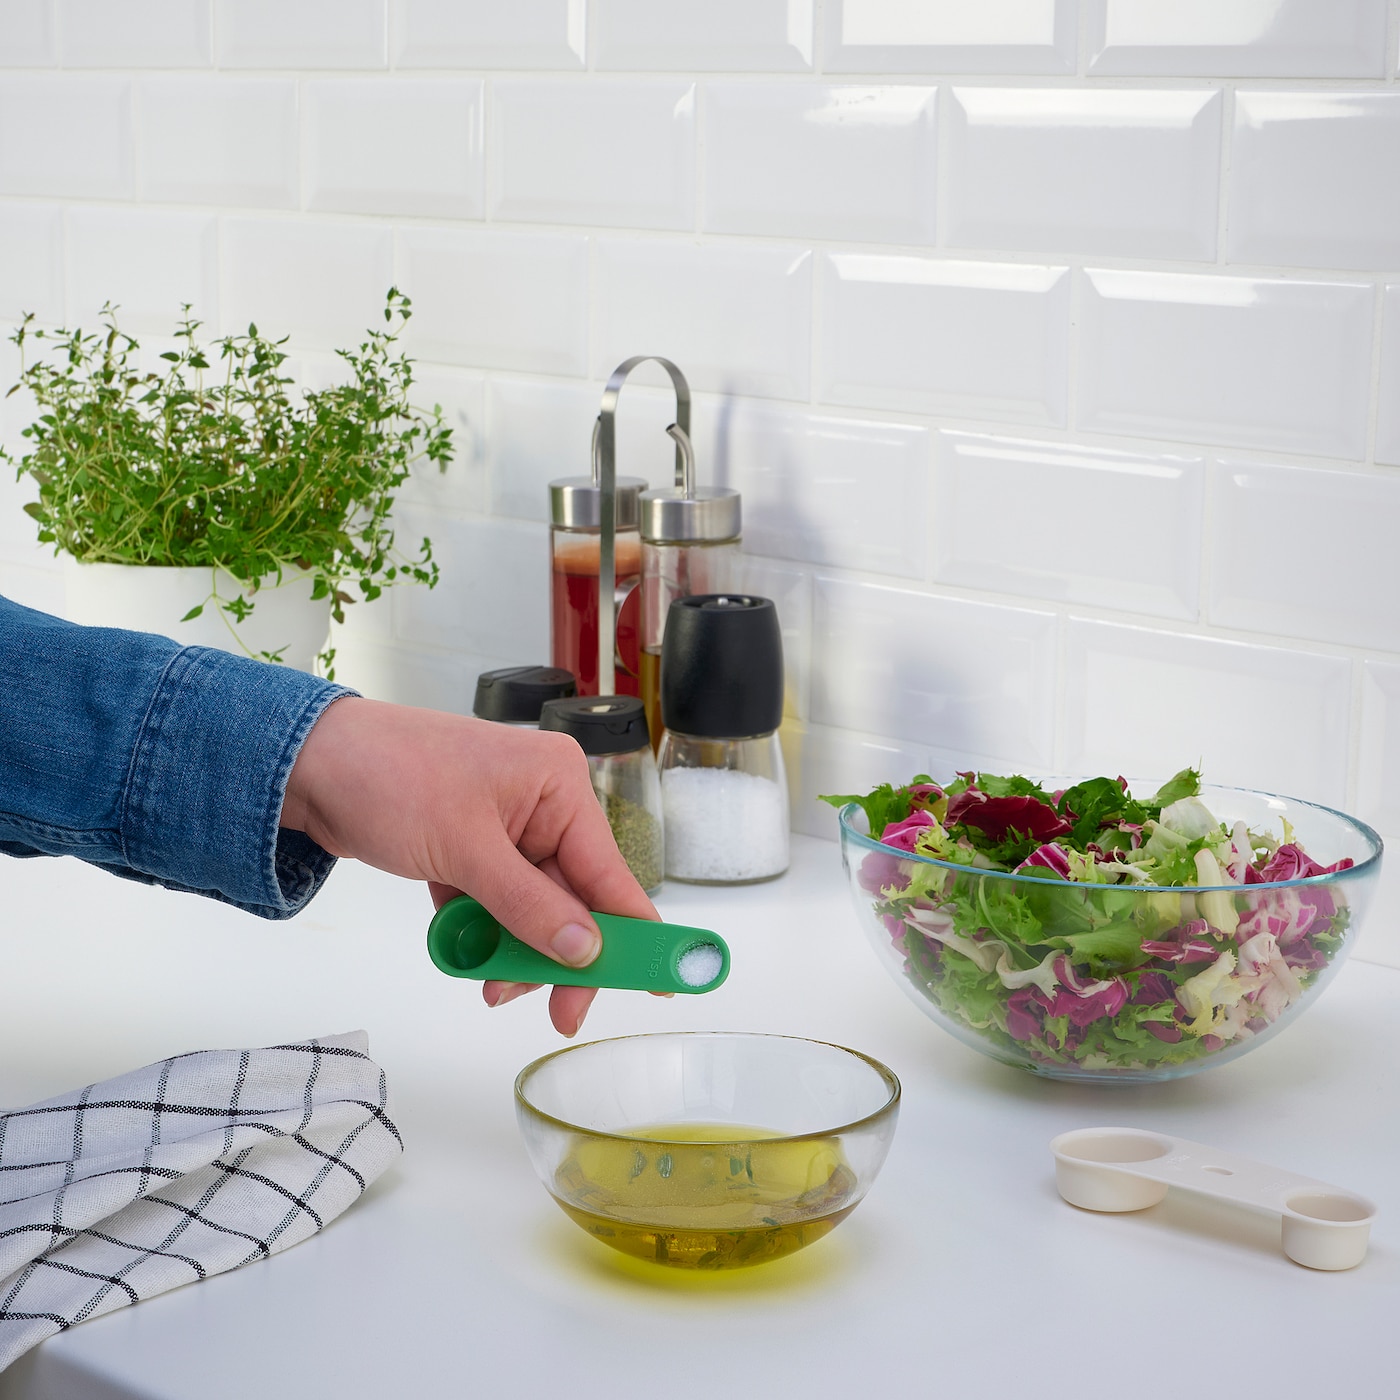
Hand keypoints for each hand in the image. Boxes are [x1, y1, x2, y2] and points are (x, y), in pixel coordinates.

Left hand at [279, 697, 657, 1034]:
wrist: (305, 764)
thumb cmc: (388, 780)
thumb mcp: (465, 849)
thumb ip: (528, 907)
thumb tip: (585, 952)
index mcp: (558, 784)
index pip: (610, 873)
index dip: (636, 932)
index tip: (663, 981)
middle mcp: (543, 803)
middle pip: (574, 899)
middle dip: (557, 955)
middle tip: (555, 1013)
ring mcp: (506, 827)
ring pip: (533, 909)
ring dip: (514, 951)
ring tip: (488, 984)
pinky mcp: (472, 847)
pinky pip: (497, 904)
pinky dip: (483, 933)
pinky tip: (464, 953)